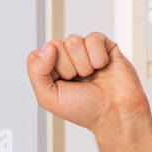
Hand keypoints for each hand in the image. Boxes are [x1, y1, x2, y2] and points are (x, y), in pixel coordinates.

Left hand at [25, 32, 151, 151]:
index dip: (48, 70)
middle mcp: (67, 59)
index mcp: (51, 71)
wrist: (115, 113)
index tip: (61, 84)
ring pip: (74, 41)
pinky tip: (103, 67)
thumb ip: (37, 73)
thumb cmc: (85, 109)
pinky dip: (98, 57)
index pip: (38, 55)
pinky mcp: (103, 46)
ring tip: (91, 76)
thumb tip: (46, 48)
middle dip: (67, 68)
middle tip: (79, 82)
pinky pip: (93, 39)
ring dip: (83, 65)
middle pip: (55, 46)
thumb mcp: (49, 98)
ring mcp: (85, 51)